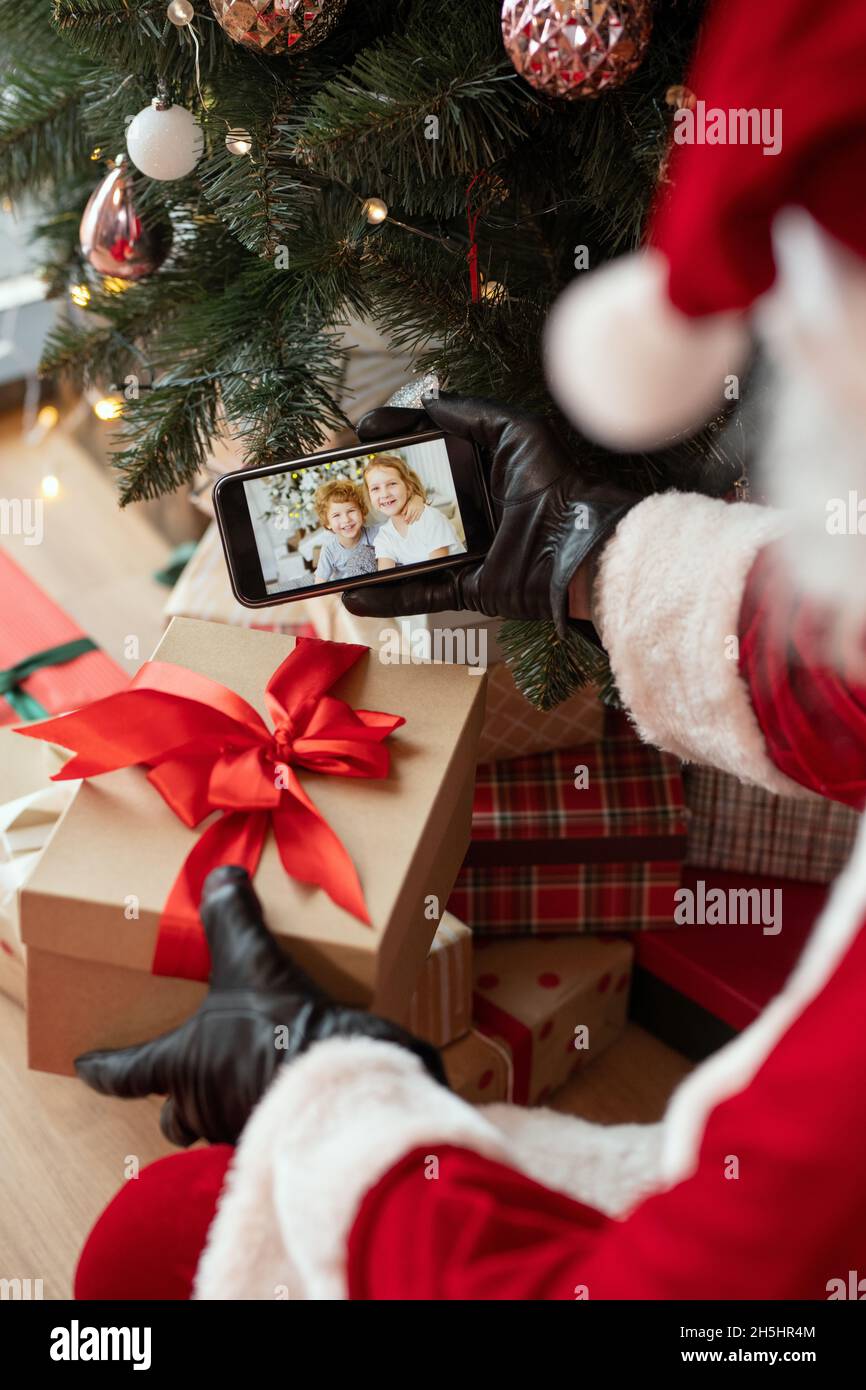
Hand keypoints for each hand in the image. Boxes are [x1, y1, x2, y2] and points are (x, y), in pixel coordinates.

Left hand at [75, 866, 446, 1145]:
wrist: (338, 1079)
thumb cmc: (278, 1026)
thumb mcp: (251, 958)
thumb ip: (231, 915)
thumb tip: (220, 876)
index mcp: (179, 1064)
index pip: (125, 1072)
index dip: (102, 1067)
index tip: (84, 1065)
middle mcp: (203, 1103)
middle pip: (173, 1118)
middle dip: (172, 1103)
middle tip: (178, 1083)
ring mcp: (240, 1124)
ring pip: (214, 1124)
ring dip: (219, 1103)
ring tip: (235, 1076)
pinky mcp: (281, 1132)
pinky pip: (256, 1125)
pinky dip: (261, 1106)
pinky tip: (280, 1085)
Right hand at [343, 394, 637, 634]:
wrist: (576, 543)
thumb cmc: (555, 482)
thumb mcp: (516, 431)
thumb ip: (472, 412)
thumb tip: (431, 402)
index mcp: (481, 470)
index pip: (427, 451)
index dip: (395, 440)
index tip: (363, 433)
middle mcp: (471, 510)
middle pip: (409, 501)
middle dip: (371, 496)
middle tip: (337, 486)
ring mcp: (466, 551)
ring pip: (406, 551)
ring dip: (370, 551)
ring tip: (335, 543)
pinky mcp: (468, 587)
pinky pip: (420, 594)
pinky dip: (387, 598)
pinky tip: (354, 595)